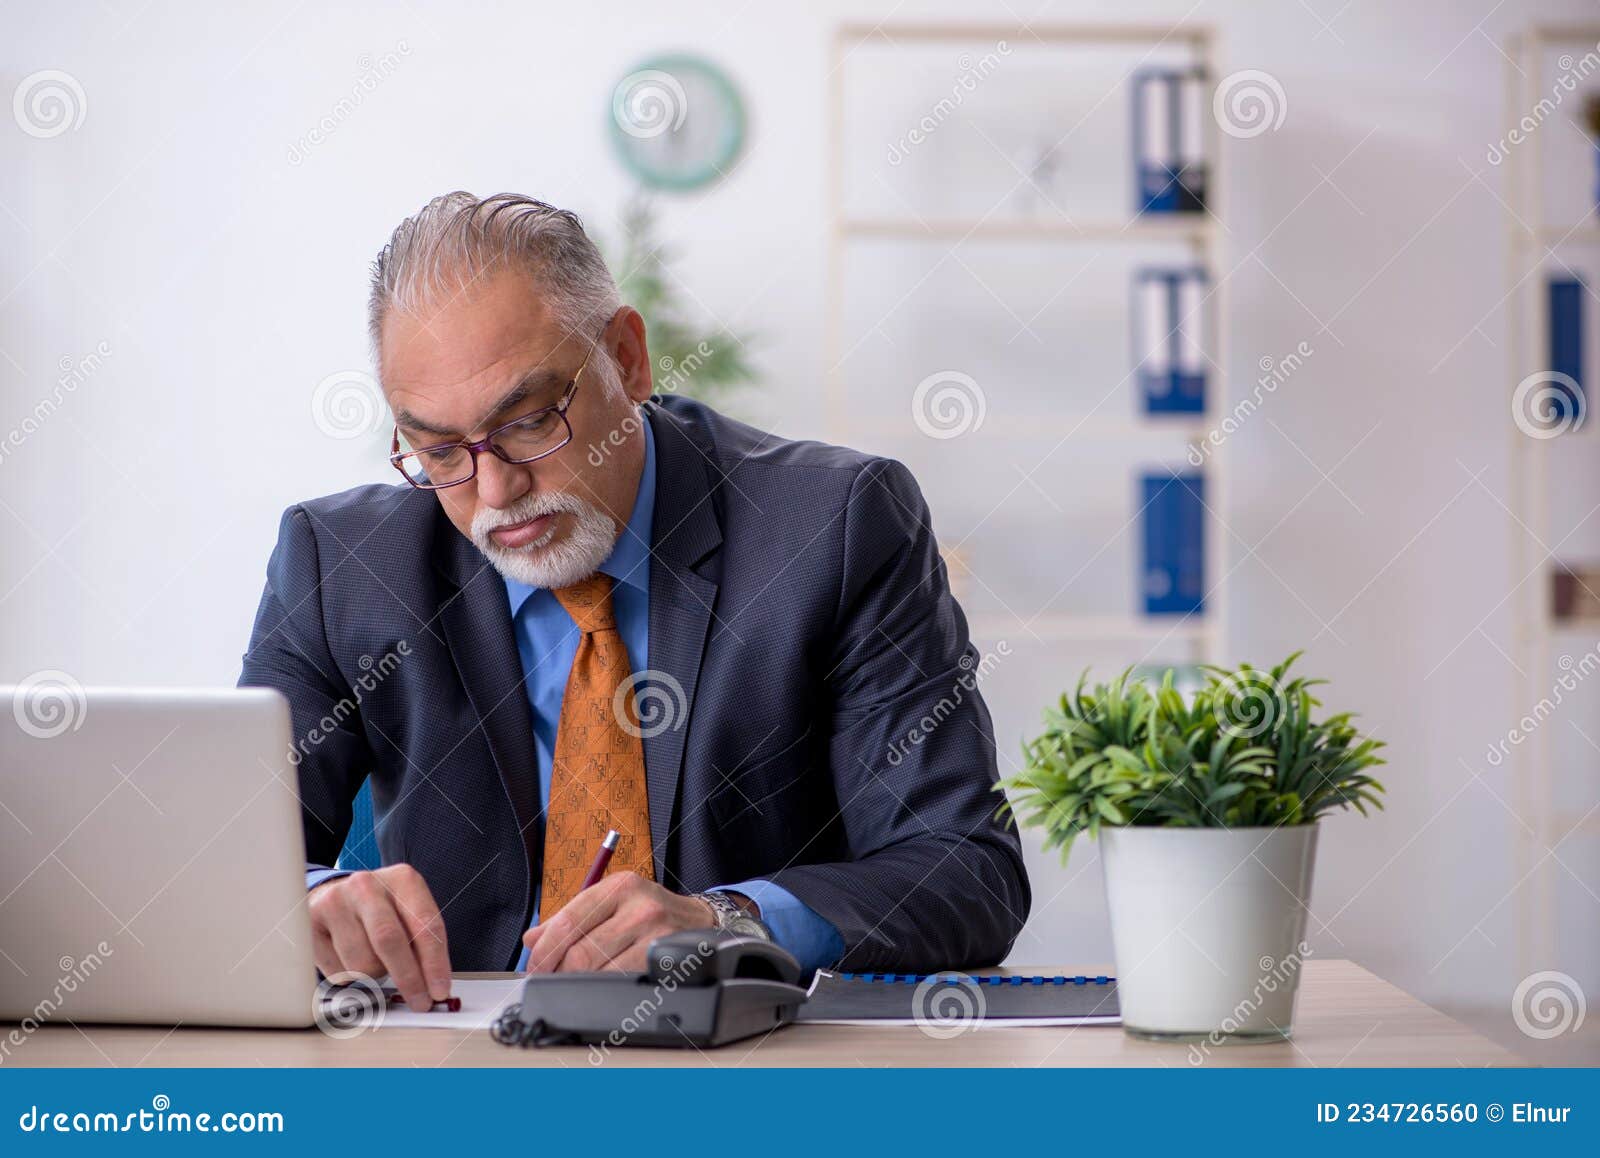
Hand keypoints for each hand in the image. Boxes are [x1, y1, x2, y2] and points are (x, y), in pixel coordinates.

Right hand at [308, 863, 452, 1009]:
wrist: (334, 894)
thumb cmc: (381, 909)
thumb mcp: (408, 913)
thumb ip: (421, 942)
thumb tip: (433, 985)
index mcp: (402, 879)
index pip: (425, 923)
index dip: (434, 962)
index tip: (439, 990)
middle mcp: (367, 885)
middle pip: (389, 940)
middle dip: (408, 978)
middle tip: (419, 1002)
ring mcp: (335, 903)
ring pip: (361, 962)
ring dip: (375, 975)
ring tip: (375, 960)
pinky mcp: (310, 924)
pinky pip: (336, 971)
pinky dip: (350, 977)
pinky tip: (350, 959)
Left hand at [522, 872, 729, 972]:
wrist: (698, 919)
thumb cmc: (648, 910)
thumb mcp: (610, 900)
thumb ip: (570, 917)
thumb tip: (532, 939)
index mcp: (617, 886)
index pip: (568, 921)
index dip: (545, 950)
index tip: (533, 966)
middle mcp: (638, 905)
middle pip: (581, 951)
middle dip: (557, 972)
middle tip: (549, 979)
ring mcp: (655, 932)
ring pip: (600, 970)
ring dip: (578, 982)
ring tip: (572, 981)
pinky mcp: (666, 957)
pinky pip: (623, 981)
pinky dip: (604, 986)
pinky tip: (601, 983)